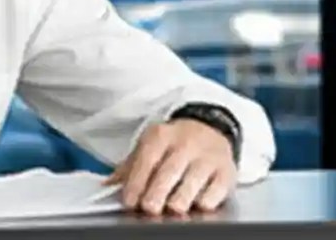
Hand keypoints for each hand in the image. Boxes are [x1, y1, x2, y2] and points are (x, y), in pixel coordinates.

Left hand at [102, 119, 236, 215]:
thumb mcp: (150, 145)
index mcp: (161, 135)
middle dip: (157, 192)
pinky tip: (198, 204)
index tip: (129, 200)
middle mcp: (186, 143)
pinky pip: (217, 189)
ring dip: (181, 198)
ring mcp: (208, 156)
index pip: (146, 159)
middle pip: (169, 171)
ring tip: (173, 208)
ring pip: (193, 180)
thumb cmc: (175, 143)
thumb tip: (108, 185)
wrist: (211, 128)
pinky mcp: (227, 170)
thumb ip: (130, 166)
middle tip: (149, 208)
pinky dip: (207, 199)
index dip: (137, 182)